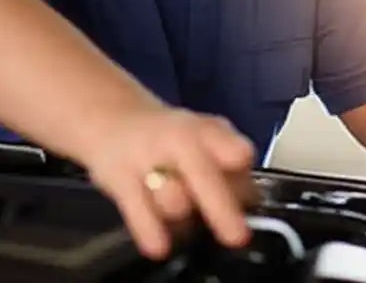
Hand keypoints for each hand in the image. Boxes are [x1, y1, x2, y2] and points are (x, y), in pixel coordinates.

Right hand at [81, 102, 257, 259]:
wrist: (114, 120)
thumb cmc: (171, 137)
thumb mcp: (206, 135)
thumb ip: (231, 165)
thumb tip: (251, 198)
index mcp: (207, 132)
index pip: (231, 145)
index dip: (239, 159)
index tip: (247, 181)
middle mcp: (178, 140)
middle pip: (202, 174)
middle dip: (220, 206)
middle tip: (237, 235)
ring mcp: (146, 158)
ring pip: (172, 200)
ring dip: (183, 213)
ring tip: (183, 215)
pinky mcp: (119, 178)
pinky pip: (137, 210)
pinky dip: (149, 229)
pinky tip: (159, 245)